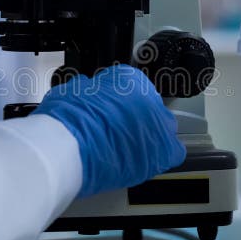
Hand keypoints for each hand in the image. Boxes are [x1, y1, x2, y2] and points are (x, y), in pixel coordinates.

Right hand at [34, 65, 185, 197]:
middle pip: (150, 108)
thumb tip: (86, 88)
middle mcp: (150, 98)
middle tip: (116, 131)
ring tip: (127, 149)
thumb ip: (87, 88)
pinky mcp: (163, 151)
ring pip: (162, 128)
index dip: (118, 102)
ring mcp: (159, 124)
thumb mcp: (72, 89)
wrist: (70, 145)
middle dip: (137, 118)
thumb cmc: (67, 118)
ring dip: (148, 136)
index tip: (108, 111)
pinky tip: (143, 160)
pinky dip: (161, 155)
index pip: (131, 87)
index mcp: (130, 79)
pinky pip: (173, 151)